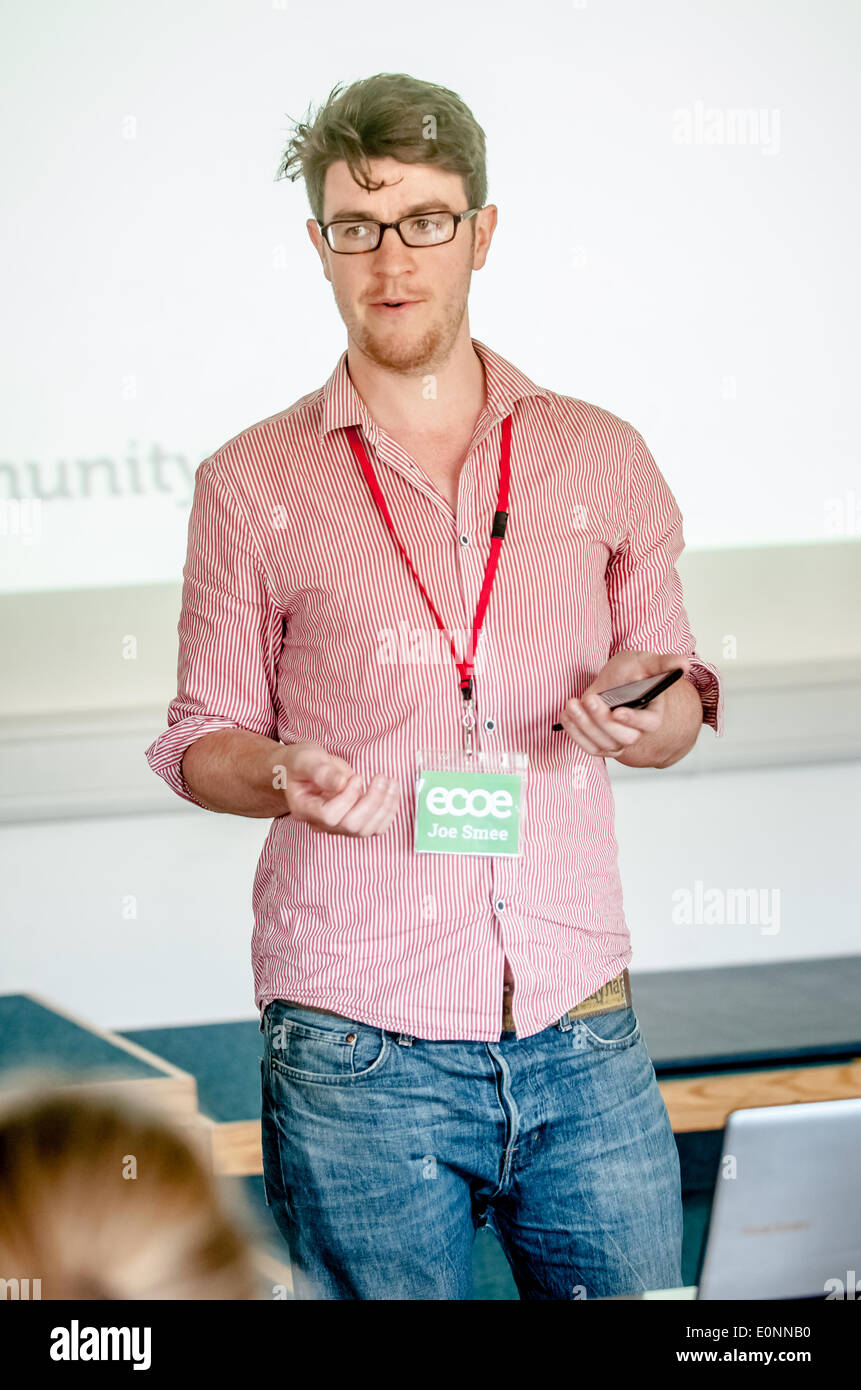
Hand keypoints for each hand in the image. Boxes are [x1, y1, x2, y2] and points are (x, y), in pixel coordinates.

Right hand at [274, 741, 400, 835]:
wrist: (304, 770)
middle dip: (372, 801)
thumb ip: (321, 771)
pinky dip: (389, 810)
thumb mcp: (306, 759)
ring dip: (385, 805)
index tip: (357, 777)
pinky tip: (392, 790)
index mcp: (305, 809)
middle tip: (380, 777)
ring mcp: (338, 826)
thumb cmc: (301, 764)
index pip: (329, 816)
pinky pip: (376, 827)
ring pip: (367, 830)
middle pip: (352, 826)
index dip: (348, 798)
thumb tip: (341, 783)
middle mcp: (321, 824)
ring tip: (390, 781)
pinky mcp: (353, 823)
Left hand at [557, 650, 690, 759]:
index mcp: (654, 713)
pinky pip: (588, 747)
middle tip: (590, 699)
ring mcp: (619, 739)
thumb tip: (685, 663)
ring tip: (573, 703)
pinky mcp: (601, 743)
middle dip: (603, 720)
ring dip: (585, 725)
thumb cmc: (633, 671)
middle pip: (625, 737)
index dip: (634, 720)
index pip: (649, 724)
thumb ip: (664, 663)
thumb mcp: (646, 662)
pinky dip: (575, 733)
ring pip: (604, 743)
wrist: (615, 681)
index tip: (618, 711)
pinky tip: (567, 714)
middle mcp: (638, 730)